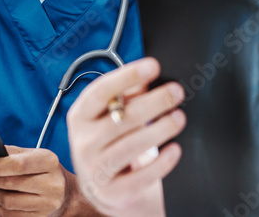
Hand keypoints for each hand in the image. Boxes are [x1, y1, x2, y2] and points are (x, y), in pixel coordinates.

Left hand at [0, 145, 72, 216]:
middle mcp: (50, 184)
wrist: (66, 194)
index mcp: (48, 161)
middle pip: (9, 184)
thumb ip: (12, 153)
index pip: (17, 165)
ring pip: (7, 202)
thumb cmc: (45, 171)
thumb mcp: (34, 155)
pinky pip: (9, 216)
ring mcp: (46, 204)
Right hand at [67, 57, 184, 216]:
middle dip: (154, 102)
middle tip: (176, 91)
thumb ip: (128, 95)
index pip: (101, 91)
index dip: (127, 76)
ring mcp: (94, 170)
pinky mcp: (111, 192)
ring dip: (160, 129)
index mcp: (80, 117)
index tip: (153, 65)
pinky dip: (161, 163)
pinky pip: (140, 176)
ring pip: (132, 146)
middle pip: (122, 118)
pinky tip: (175, 149)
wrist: (105, 190)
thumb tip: (146, 75)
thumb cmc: (111, 143)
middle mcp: (83, 142)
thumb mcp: (112, 117)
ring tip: (179, 118)